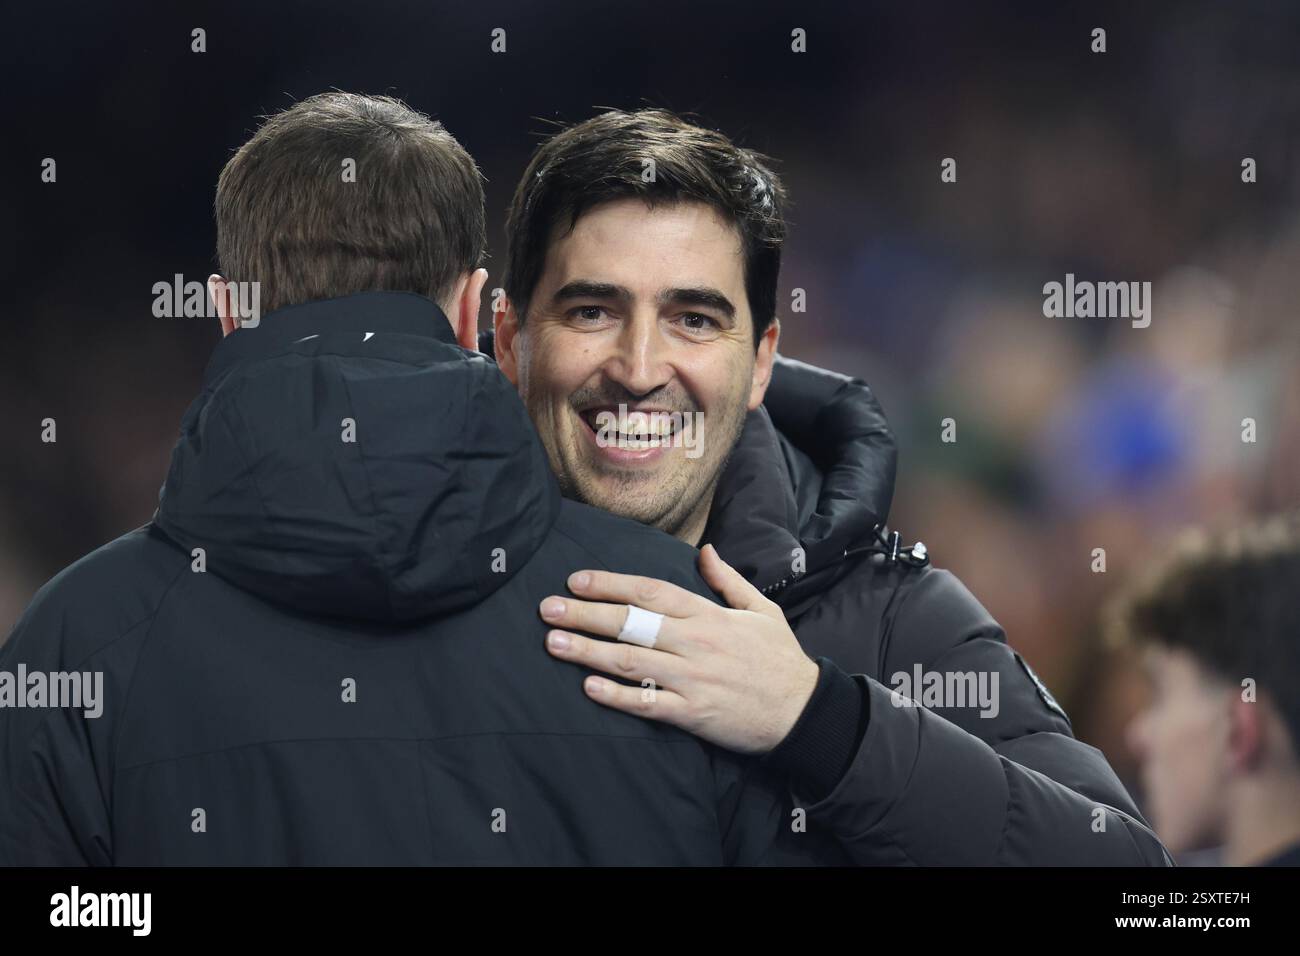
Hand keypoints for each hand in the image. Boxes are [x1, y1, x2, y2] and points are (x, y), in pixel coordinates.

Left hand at [539, 544, 818, 753]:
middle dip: (586, 614)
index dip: (611, 583)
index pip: (651, 592)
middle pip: (632, 623)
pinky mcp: (693, 713)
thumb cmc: (780, 658)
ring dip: (588, 652)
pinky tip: (588, 689)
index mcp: (708, 615)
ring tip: (554, 643)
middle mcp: (696, 643)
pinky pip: (647, 703)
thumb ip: (727, 581)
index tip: (576, 580)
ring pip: (630, 662)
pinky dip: (617, 697)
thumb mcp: (762, 609)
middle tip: (547, 609)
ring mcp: (693, 679)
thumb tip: (705, 551)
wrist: (803, 712)